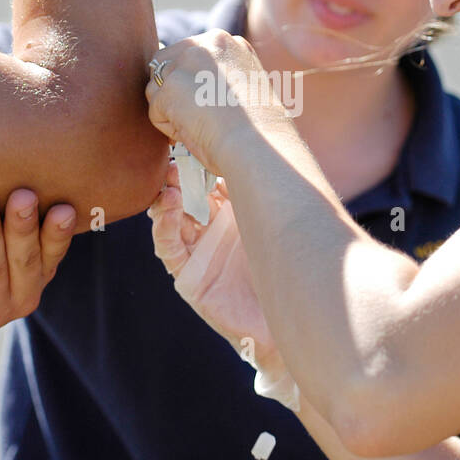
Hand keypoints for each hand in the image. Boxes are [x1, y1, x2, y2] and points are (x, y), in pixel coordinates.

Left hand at [145, 30, 294, 177]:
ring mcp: (187, 61)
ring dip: (170, 111)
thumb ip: (217, 76)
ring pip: (157, 88)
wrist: (259, 144)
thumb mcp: (245, 86)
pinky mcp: (171, 85)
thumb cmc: (259, 129)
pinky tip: (193, 133)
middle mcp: (206, 43)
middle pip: (166, 66)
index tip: (207, 104)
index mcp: (228, 43)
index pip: (188, 55)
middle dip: (173, 94)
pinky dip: (168, 128)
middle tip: (197, 118)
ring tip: (199, 126)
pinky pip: (155, 110)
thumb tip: (192, 89)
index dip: (191, 85)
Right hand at [148, 162, 277, 369]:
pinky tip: (167, 209)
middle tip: (172, 160)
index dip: (195, 165)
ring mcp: (199, 253)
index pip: (205, 183)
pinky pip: (170, 249)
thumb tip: (254, 146)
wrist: (294, 314)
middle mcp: (212, 231)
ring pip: (172, 220)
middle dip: (176, 179)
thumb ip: (258, 189)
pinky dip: (165, 227)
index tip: (190, 145)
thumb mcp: (271, 217)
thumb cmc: (289, 264)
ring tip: (168, 183)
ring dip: (167, 201)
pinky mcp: (190, 277)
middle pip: (185, 198)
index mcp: (232, 214)